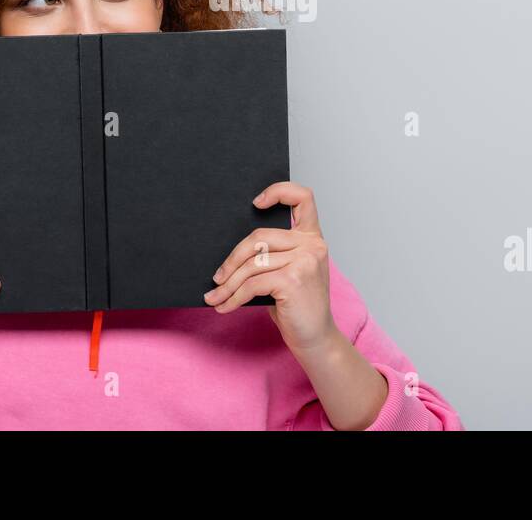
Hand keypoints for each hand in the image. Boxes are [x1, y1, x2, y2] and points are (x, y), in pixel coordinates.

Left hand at [204, 181, 336, 354]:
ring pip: (251, 264)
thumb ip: (272, 255)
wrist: (316, 339)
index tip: (256, 203)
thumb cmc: (298, 306)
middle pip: (259, 236)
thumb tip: (231, 253)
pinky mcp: (293, 280)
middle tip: (217, 277)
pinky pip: (252, 284)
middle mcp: (312, 245)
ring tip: (215, 297)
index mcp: (312, 238)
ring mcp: (305, 261)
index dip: (279, 191)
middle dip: (232, 259)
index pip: (303, 197)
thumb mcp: (288, 273)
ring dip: (228, 284)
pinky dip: (233, 298)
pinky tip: (225, 307)